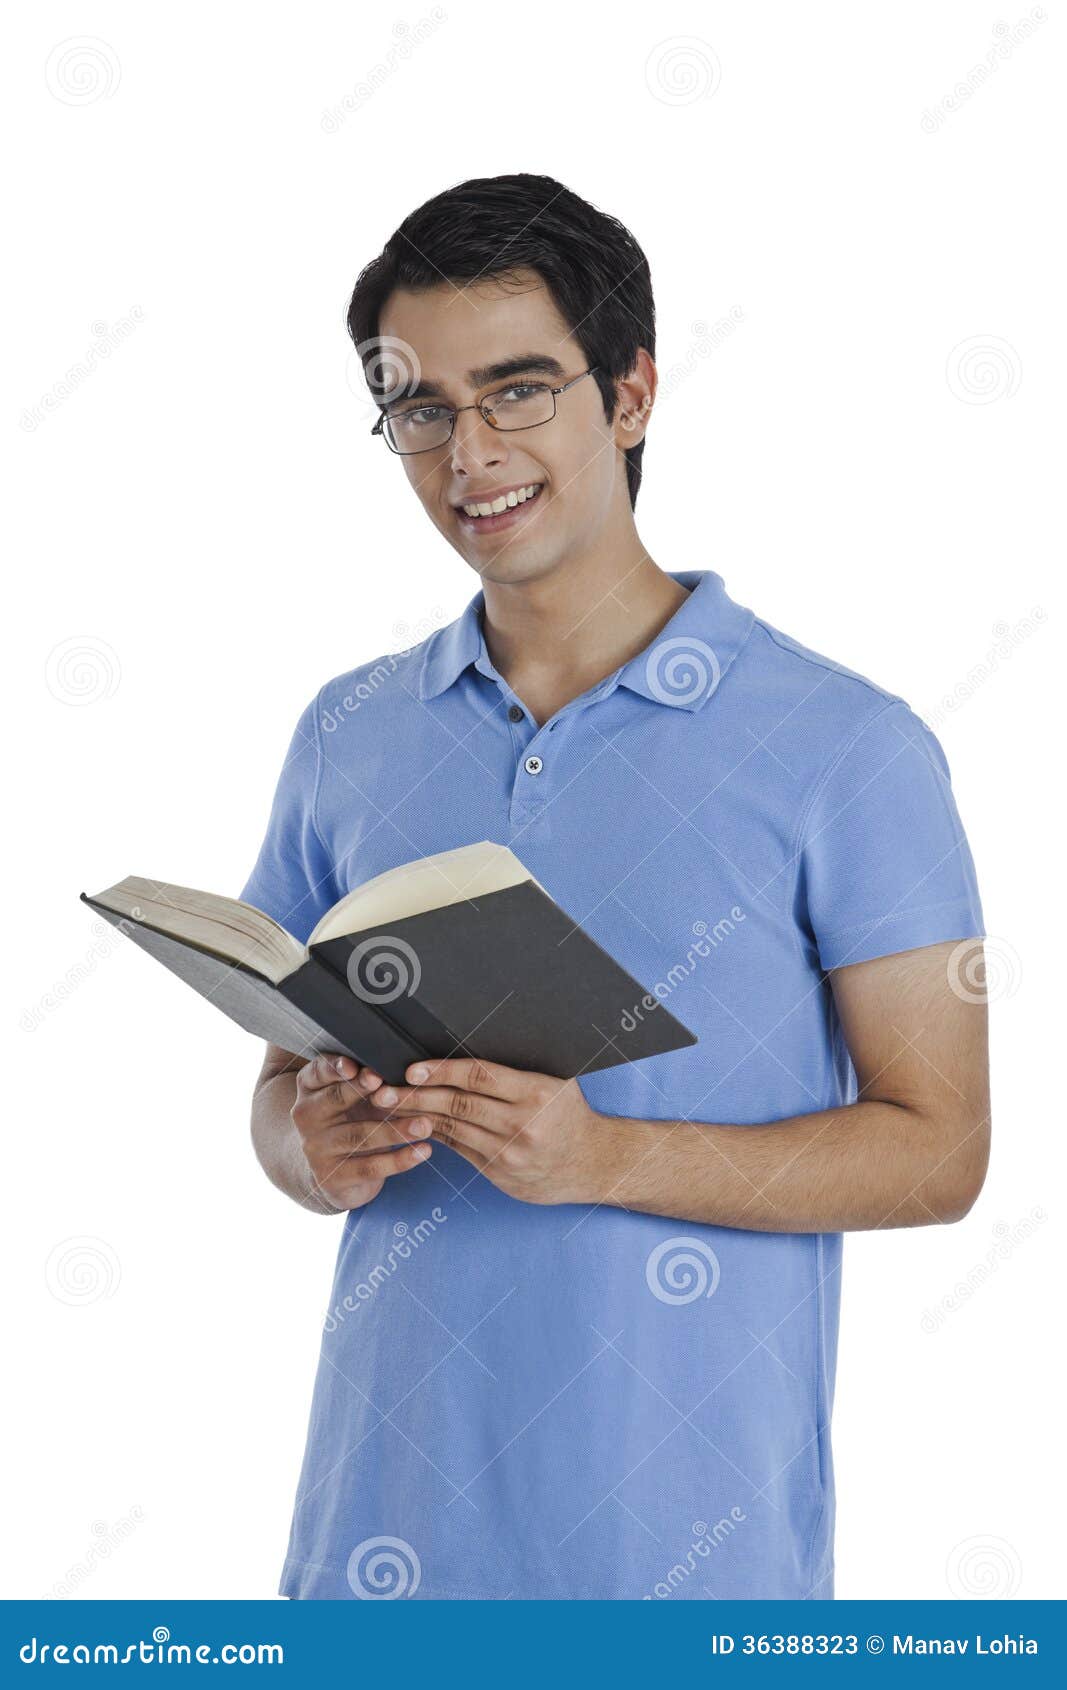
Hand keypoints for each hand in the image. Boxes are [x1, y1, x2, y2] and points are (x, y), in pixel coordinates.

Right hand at [290, 1053, 432, 1210]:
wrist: (332, 1175)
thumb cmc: (351, 1122)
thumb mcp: (354, 1099)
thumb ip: (370, 1082)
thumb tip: (408, 1068)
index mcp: (310, 1089)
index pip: (318, 1072)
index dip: (336, 1067)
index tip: (357, 1066)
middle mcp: (307, 1116)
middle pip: (336, 1099)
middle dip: (362, 1090)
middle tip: (389, 1086)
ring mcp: (316, 1149)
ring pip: (359, 1135)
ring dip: (395, 1130)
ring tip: (424, 1124)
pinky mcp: (332, 1178)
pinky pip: (370, 1167)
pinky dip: (400, 1159)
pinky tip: (423, 1151)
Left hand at [367, 1055, 607, 1205]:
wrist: (593, 1163)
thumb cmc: (569, 1113)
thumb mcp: (553, 1081)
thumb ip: (514, 1071)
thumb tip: (466, 1048)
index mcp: (536, 1092)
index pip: (480, 1077)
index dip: (443, 1071)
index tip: (413, 1068)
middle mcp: (521, 1124)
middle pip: (459, 1105)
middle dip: (416, 1096)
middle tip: (383, 1089)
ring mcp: (510, 1153)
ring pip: (453, 1129)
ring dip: (416, 1117)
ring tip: (388, 1106)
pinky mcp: (499, 1174)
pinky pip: (459, 1149)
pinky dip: (434, 1135)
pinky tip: (413, 1125)